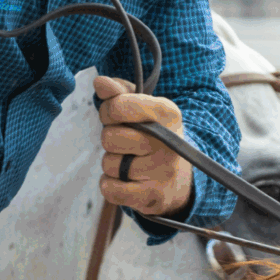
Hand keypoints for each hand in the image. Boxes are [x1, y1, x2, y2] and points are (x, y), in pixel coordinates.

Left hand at [93, 75, 194, 218]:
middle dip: (110, 139)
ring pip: (109, 164)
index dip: (109, 111)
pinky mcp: (152, 196)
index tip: (116, 115)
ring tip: (130, 162)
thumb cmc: (155, 136)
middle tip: (126, 142)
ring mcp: (162, 171)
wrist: (181, 178)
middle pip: (110, 137)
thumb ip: (120, 93)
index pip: (119, 106)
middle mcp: (168, 142)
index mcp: (168, 113)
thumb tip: (99, 82)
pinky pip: (111, 189)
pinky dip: (110, 185)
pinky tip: (125, 180)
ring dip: (112, 164)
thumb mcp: (145, 109)